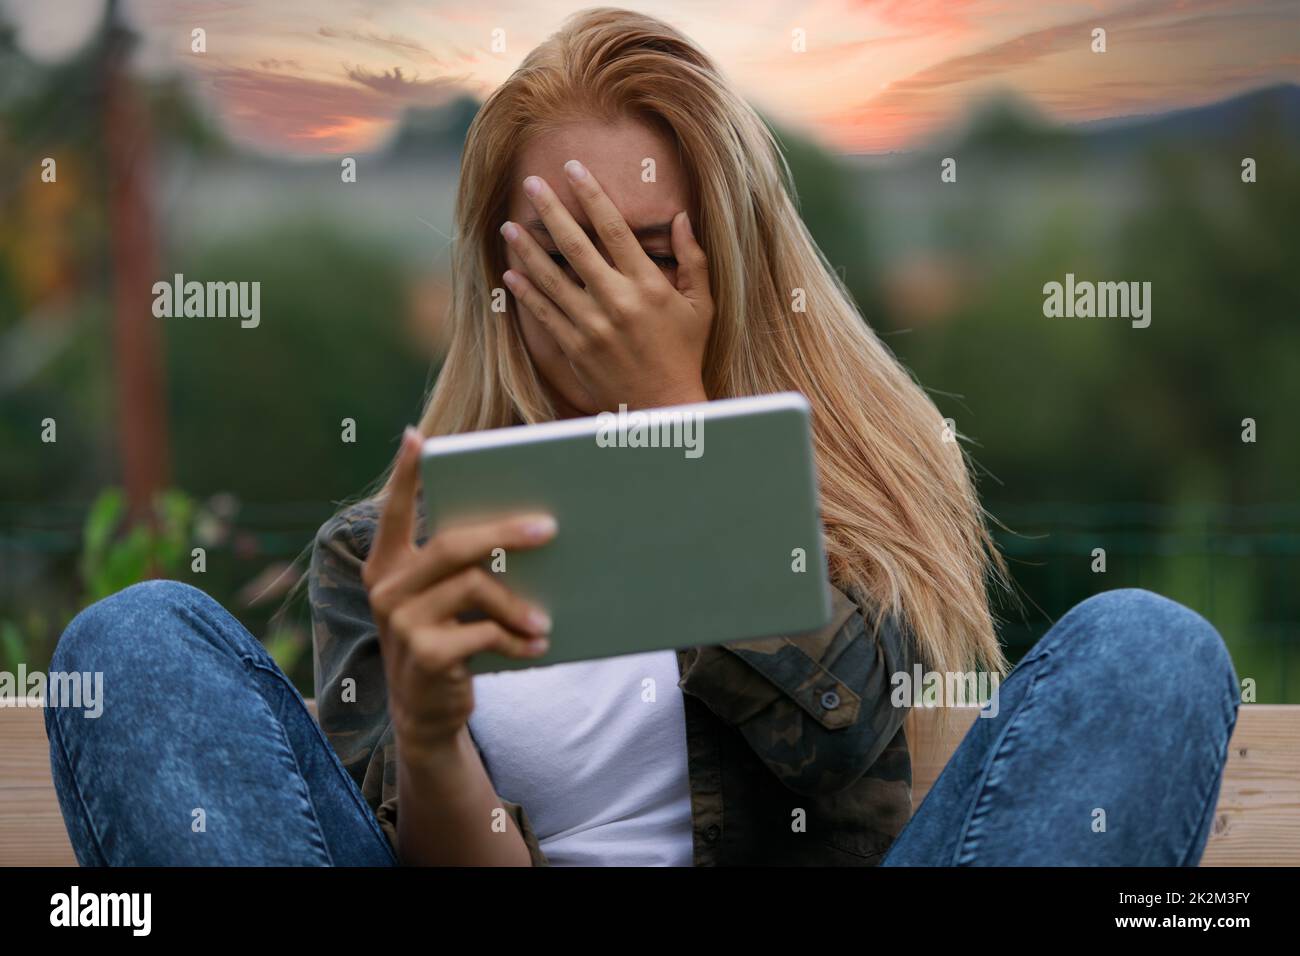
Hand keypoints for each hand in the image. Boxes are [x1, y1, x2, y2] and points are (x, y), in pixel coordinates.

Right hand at [361, 427, 556, 763]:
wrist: (426, 713)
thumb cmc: (447, 641)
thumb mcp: (443, 602)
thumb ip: (461, 569)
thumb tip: (528, 532)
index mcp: (388, 566)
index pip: (395, 512)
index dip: (405, 474)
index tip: (417, 437)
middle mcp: (387, 588)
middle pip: (453, 545)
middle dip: (505, 533)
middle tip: (549, 529)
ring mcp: (401, 622)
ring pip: (474, 589)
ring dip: (518, 604)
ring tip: (545, 620)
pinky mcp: (424, 655)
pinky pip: (482, 634)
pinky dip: (515, 641)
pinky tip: (537, 647)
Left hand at [500, 160, 712, 410]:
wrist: (664, 407)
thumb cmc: (685, 352)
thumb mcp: (701, 305)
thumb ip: (692, 259)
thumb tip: (681, 217)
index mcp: (648, 285)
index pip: (614, 230)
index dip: (592, 196)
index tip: (574, 169)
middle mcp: (617, 301)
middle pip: (576, 246)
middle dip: (551, 210)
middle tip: (532, 182)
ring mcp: (592, 326)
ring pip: (552, 278)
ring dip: (527, 249)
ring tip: (509, 225)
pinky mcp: (575, 348)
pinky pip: (545, 313)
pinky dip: (526, 292)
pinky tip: (511, 271)